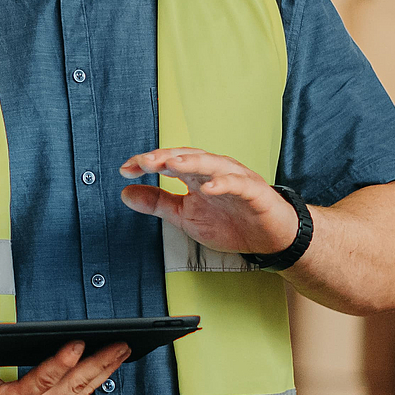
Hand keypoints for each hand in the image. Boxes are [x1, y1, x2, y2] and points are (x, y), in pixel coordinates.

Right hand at [0, 341, 130, 394]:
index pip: (42, 381)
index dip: (61, 362)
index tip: (78, 343)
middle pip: (72, 387)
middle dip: (98, 364)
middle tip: (120, 344)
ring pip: (81, 394)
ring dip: (104, 372)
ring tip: (123, 351)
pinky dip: (95, 382)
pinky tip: (108, 367)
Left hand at [119, 147, 297, 255]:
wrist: (269, 238)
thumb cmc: (230, 222)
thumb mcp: (185, 216)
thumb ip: (157, 203)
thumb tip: (125, 193)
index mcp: (197, 175)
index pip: (169, 161)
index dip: (147, 163)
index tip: (125, 169)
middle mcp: (214, 171)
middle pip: (188, 157)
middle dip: (165, 157)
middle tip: (144, 162)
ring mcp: (235, 179)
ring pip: (212, 164)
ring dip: (192, 162)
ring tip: (172, 163)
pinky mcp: (254, 191)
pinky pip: (238, 184)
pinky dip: (224, 183)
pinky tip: (210, 186)